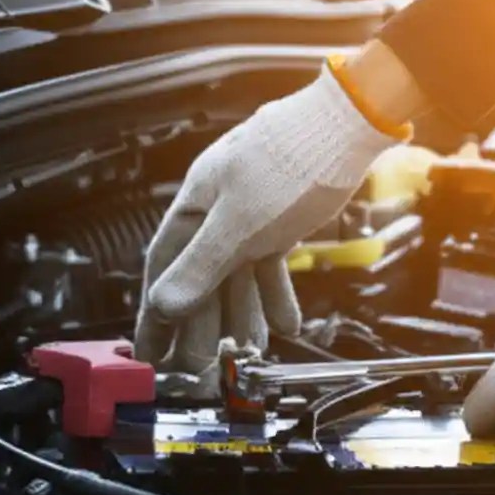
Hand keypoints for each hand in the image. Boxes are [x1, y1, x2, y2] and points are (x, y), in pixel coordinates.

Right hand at [134, 62, 403, 381]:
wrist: (343, 129)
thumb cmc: (289, 161)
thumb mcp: (239, 222)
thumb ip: (202, 265)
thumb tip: (165, 305)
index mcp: (195, 206)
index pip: (163, 269)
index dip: (155, 314)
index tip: (150, 352)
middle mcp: (217, 212)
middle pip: (201, 278)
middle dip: (202, 325)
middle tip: (202, 365)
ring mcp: (249, 217)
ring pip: (237, 277)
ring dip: (243, 316)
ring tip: (250, 350)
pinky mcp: (279, 220)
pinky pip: (269, 266)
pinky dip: (276, 295)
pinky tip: (286, 323)